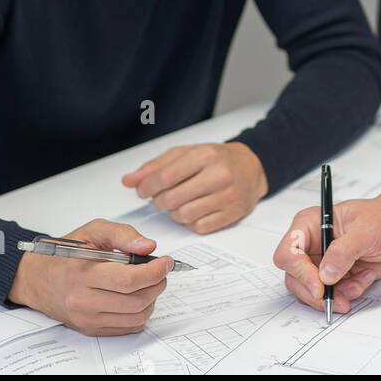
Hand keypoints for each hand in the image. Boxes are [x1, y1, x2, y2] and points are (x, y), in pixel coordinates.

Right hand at [8, 218, 170, 335]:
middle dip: (158, 284)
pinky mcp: (90, 329)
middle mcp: (83, 300)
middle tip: (161, 270)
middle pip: (135, 301)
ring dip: (152, 299)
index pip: (128, 280)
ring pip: (135, 317)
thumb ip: (122, 234)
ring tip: (149, 283)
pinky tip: (137, 296)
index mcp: (83, 273)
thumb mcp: (93, 230)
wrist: (37, 278)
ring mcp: (86, 319)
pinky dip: (140, 313)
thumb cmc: (67, 253)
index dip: (154, 272)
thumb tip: (148, 247)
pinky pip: (127, 327)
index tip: (167, 262)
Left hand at [122, 141, 267, 232]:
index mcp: (205, 155)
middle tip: (161, 196)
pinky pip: (199, 227)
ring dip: (173, 212)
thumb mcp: (186, 153)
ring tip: (178, 202)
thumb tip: (129, 181)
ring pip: (183, 216)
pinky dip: (190, 221)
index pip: (166, 176)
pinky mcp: (232, 214)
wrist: (251, 167)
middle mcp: (219, 175)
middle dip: (159, 201)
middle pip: (172, 199)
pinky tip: (193, 209)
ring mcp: (227, 197)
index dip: (147, 187)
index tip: (142, 189)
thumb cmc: (216, 159)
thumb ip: (155, 166)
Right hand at [272, 196, 380, 315]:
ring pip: (312, 291)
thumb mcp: (365, 231)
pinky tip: (364, 278)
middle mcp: (313, 244)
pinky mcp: (336, 276)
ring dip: (335, 295)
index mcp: (311, 225)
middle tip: (338, 300)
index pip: (288, 253)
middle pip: (295, 278)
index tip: (319, 287)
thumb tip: (324, 274)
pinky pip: (332, 295)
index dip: (299, 272)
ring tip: (358, 284)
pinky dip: (348, 294)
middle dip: (316, 293)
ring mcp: (323, 261)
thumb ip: (343, 252)